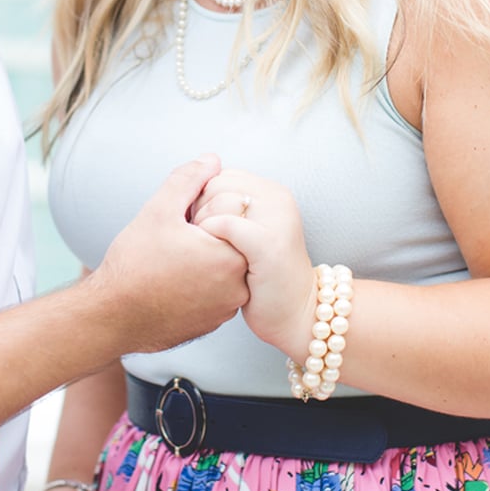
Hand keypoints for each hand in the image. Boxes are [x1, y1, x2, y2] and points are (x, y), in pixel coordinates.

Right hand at [89, 154, 249, 352]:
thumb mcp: (159, 210)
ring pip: (223, 269)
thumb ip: (189, 180)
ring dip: (205, 260)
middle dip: (208, 236)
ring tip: (171, 263)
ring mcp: (225, 309)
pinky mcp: (212, 323)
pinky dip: (199, 284)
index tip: (182, 226)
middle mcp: (236, 287)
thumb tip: (212, 160)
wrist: (110, 317)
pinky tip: (171, 281)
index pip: (234, 217)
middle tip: (174, 244)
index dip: (205, 213)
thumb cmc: (133, 265)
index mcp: (230, 257)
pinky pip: (214, 293)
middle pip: (232, 243)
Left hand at [192, 172, 315, 360]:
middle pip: (216, 184)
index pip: (221, 175)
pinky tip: (210, 257)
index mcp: (273, 192)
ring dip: (201, 225)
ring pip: (219, 201)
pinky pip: (224, 225)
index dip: (200, 198)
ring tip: (205, 249)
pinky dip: (208, 238)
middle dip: (198, 209)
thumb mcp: (250, 232)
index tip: (198, 226)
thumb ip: (231, 208)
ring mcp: (276, 219)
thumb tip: (192, 191)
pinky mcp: (268, 243)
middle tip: (198, 239)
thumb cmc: (265, 279)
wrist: (296, 316)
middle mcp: (278, 199)